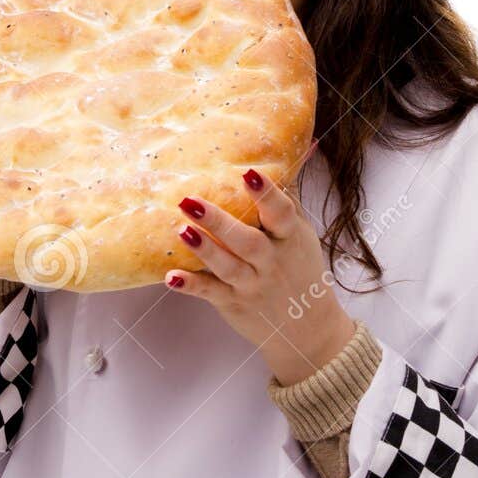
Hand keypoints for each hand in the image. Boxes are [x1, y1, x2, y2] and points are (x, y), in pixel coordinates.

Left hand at [167, 153, 356, 386]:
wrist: (308, 328)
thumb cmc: (300, 270)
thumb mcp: (300, 235)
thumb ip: (287, 198)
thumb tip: (300, 148)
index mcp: (289, 239)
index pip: (281, 213)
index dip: (266, 194)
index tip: (249, 173)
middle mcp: (272, 262)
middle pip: (247, 241)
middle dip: (220, 222)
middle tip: (191, 200)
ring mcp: (252, 285)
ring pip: (227, 267)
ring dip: (204, 250)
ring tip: (181, 230)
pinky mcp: (233, 303)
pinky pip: (211, 294)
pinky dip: (191, 286)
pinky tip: (170, 277)